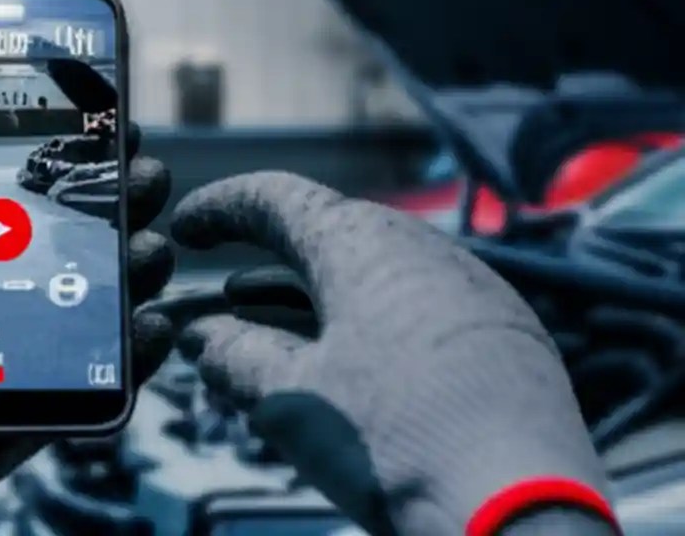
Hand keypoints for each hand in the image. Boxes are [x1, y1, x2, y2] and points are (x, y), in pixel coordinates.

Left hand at [0, 82, 175, 533]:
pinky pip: (108, 368)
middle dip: (124, 192)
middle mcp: (5, 278)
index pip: (31, 180)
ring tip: (149, 243)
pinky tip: (153, 319)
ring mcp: (34, 336)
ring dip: (142, 260)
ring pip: (108, 290)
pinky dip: (141, 346)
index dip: (73, 146)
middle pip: (85, 226)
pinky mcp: (48, 392)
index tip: (104, 114)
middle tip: (141, 171)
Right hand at [171, 172, 614, 534]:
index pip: (277, 198)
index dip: (221, 207)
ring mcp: (474, 293)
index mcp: (364, 246)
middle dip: (268, 260)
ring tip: (266, 329)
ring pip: (374, 277)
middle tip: (224, 291)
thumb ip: (233, 356)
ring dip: (313, 300)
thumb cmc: (394, 444)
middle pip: (329, 235)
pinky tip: (344, 368)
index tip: (186, 227)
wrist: (517, 511)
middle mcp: (425, 251)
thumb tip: (201, 337)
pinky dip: (364, 326)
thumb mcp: (287, 398)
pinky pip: (416, 310)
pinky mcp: (504, 340)